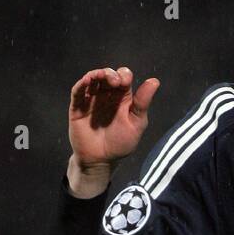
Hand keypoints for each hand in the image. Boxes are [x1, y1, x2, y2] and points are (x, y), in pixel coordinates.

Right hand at [68, 66, 160, 182]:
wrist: (101, 160)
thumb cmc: (121, 143)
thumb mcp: (136, 124)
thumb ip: (142, 103)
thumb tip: (155, 80)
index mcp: (123, 98)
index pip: (123, 78)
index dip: (124, 76)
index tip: (124, 83)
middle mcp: (107, 96)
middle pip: (107, 75)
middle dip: (110, 74)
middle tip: (114, 82)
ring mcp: (92, 100)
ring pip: (92, 79)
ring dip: (96, 74)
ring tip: (98, 76)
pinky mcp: (78, 106)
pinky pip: (78, 91)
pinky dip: (81, 84)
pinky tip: (86, 81)